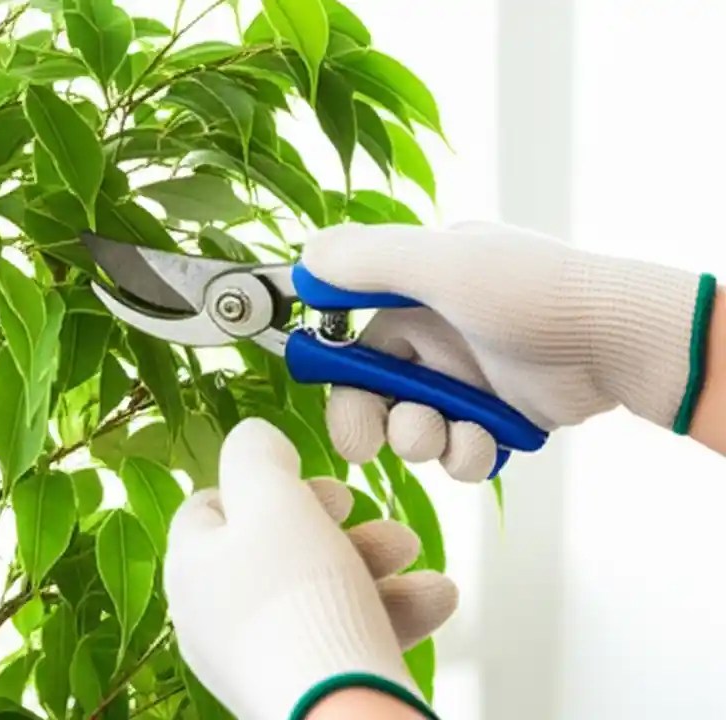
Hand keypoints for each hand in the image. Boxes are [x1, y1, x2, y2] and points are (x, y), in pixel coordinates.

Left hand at [165, 418, 455, 719]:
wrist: (338, 713)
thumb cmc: (299, 602)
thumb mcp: (272, 499)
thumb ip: (258, 456)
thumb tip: (254, 438)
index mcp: (193, 567)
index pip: (213, 508)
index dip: (268, 485)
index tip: (320, 483)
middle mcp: (216, 616)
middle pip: (278, 549)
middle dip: (342, 526)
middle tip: (377, 520)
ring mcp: (260, 656)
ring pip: (322, 592)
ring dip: (377, 565)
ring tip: (416, 556)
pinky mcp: (304, 685)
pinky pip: (346, 637)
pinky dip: (391, 612)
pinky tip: (435, 598)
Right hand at [304, 222, 711, 480]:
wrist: (617, 341)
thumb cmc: (535, 291)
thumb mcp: (442, 264)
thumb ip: (368, 261)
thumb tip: (305, 262)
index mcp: (412, 293)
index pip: (348, 339)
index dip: (336, 374)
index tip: (340, 395)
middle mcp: (433, 336)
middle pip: (372, 396)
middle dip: (376, 422)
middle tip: (379, 439)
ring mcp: (465, 380)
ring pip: (412, 430)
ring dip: (425, 440)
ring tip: (455, 430)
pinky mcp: (495, 417)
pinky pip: (457, 451)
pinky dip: (468, 453)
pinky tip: (488, 439)